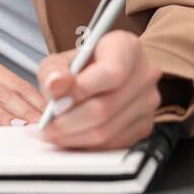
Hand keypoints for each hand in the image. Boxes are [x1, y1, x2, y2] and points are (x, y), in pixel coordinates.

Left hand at [32, 31, 162, 149]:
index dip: (80, 91)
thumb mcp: (63, 59)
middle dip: (67, 123)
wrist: (111, 71)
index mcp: (127, 48)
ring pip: (106, 132)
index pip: (111, 73)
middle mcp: (145, 73)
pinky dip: (86, 146)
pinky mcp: (145, 126)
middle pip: (105, 108)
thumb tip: (55, 87)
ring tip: (53, 133)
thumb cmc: (86, 64)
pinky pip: (112, 145)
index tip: (55, 102)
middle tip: (45, 128)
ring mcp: (149, 102)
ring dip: (73, 138)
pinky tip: (71, 137)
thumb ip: (54, 71)